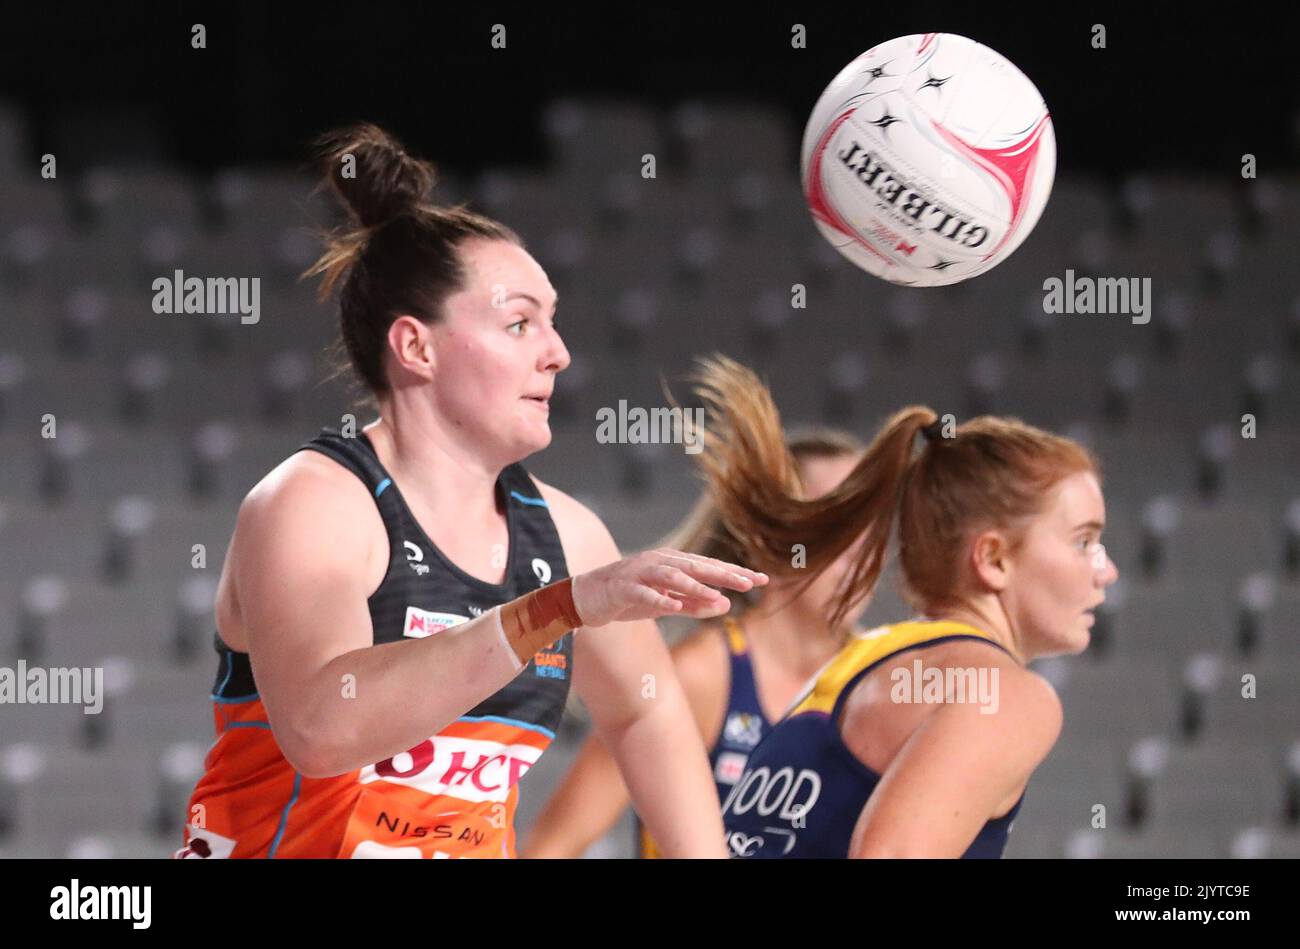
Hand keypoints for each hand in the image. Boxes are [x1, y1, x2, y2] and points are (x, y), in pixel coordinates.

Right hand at [570, 549, 767, 626]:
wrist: (584, 598)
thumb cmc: (628, 598)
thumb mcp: (665, 603)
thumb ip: (693, 603)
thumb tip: (726, 605)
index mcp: (671, 563)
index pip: (709, 567)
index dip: (734, 572)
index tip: (762, 580)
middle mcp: (658, 562)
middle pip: (695, 566)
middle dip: (723, 574)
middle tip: (749, 582)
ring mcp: (639, 573)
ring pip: (671, 576)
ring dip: (694, 586)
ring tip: (717, 596)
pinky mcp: (622, 587)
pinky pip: (643, 593)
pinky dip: (659, 598)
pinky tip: (674, 606)